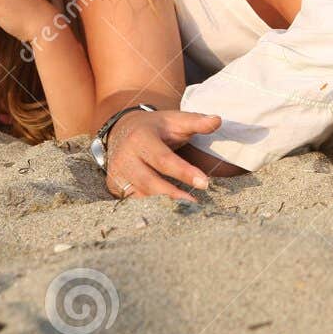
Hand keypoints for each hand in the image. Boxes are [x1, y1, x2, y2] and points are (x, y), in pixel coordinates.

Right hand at [102, 108, 221, 201]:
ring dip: (161, 204)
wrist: (122, 130)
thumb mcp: (174, 120)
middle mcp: (125, 157)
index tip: (205, 183)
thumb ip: (196, 121)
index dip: (184, 172)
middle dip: (172, 194)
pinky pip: (132, 201)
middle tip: (194, 203)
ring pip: (140, 194)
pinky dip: (149, 209)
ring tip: (184, 210)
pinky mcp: (114, 186)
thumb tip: (218, 121)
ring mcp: (117, 173)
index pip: (163, 158)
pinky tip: (166, 214)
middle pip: (149, 181)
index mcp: (141, 138)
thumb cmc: (156, 127)